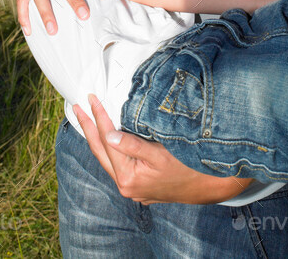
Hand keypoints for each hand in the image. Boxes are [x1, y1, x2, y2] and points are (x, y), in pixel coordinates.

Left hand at [74, 95, 252, 204]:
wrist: (210, 186)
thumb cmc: (188, 166)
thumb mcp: (160, 153)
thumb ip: (133, 144)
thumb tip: (109, 134)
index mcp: (128, 177)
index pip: (107, 139)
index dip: (98, 117)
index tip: (91, 98)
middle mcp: (127, 186)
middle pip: (100, 151)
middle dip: (88, 127)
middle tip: (78, 107)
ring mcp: (132, 188)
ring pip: (107, 159)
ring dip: (97, 138)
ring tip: (86, 120)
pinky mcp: (139, 185)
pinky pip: (117, 163)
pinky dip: (110, 148)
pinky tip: (107, 138)